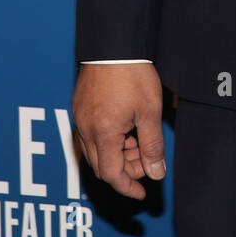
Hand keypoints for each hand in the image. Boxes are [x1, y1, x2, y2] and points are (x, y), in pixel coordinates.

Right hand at [72, 63, 165, 199]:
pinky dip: (108, 139)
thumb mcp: (150, 112)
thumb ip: (152, 145)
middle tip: (146, 159)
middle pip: (102, 166)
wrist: (115, 44)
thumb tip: (156, 173)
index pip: (112, 175)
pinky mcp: (79, 107)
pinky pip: (90, 135)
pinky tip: (125, 126)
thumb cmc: (133, 74)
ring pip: (95, 151)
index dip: (128, 187)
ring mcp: (80, 118)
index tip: (142, 192)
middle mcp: (86, 129)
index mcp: (103, 134)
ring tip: (139, 138)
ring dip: (117, 153)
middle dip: (125, 169)